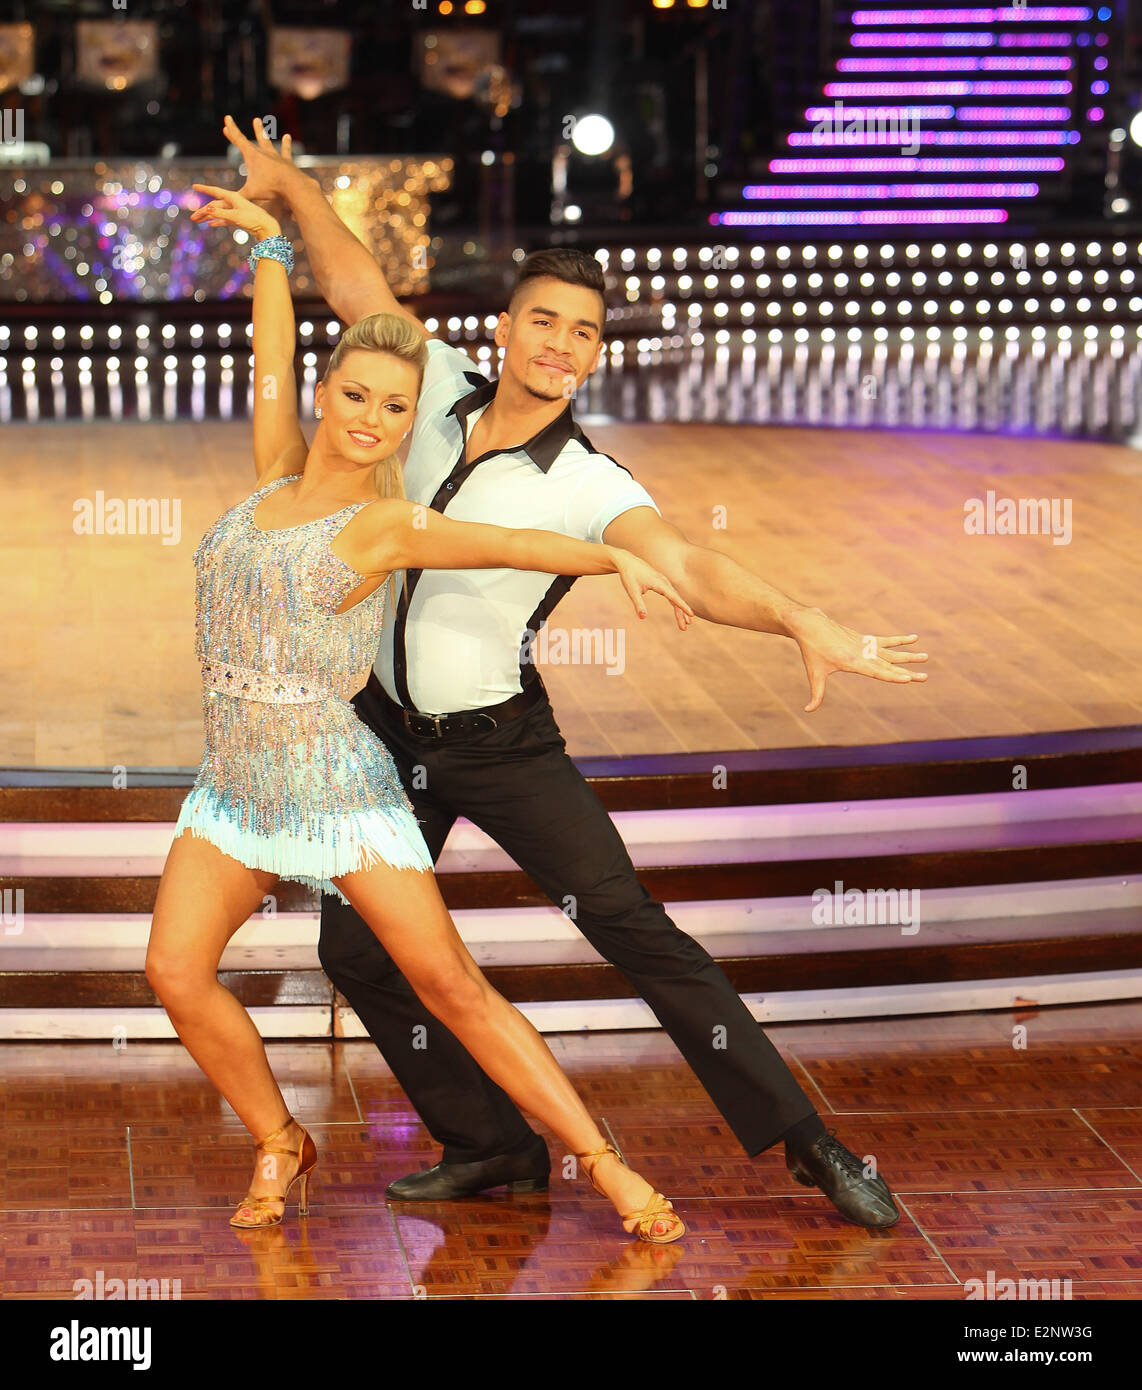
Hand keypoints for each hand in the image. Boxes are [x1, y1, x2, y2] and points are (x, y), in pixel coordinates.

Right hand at [190, 183, 280, 240]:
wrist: (267, 228)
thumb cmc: (254, 219)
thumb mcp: (236, 216)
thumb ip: (221, 213)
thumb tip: (207, 210)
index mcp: (232, 197)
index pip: (215, 191)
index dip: (204, 189)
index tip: (194, 186)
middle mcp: (233, 202)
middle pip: (214, 206)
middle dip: (203, 211)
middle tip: (193, 218)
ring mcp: (236, 211)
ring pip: (219, 213)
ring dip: (208, 217)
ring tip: (198, 221)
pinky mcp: (240, 219)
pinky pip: (225, 219)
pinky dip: (218, 222)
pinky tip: (211, 224)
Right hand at [222, 113, 299, 219]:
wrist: (293, 185)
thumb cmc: (271, 188)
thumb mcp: (250, 193)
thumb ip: (235, 199)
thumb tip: (219, 207)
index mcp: (252, 156)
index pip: (238, 140)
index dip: (232, 130)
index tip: (227, 120)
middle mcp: (263, 153)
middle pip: (251, 139)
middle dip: (242, 132)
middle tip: (231, 124)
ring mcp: (276, 156)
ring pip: (267, 141)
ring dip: (262, 132)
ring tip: (258, 121)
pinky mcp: (287, 162)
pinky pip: (285, 151)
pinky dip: (286, 145)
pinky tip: (287, 137)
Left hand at [608, 548, 694, 630]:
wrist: (627, 562)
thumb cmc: (629, 575)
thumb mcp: (632, 591)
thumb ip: (638, 604)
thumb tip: (643, 617)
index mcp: (659, 583)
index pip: (674, 597)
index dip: (683, 606)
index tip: (691, 615)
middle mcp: (664, 582)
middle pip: (676, 599)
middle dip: (682, 614)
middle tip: (685, 628)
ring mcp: (663, 582)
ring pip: (675, 598)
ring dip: (680, 610)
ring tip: (686, 623)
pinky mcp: (661, 583)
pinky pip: (671, 595)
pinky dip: (675, 604)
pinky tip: (678, 612)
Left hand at [785, 606, 928, 712]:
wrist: (811, 625)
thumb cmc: (812, 651)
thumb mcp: (815, 673)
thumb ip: (817, 693)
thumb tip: (808, 711)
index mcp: (852, 662)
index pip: (876, 672)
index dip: (892, 677)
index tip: (907, 679)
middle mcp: (862, 653)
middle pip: (889, 664)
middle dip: (907, 672)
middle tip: (925, 677)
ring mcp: (865, 645)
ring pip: (891, 652)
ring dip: (908, 656)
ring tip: (926, 657)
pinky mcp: (864, 639)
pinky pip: (885, 640)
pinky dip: (899, 640)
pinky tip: (914, 638)